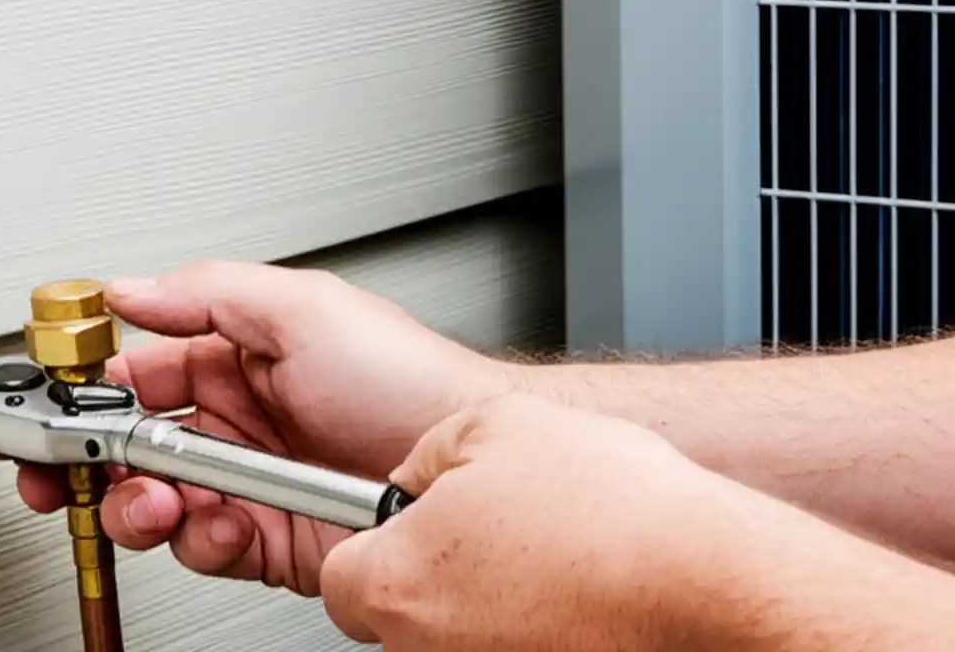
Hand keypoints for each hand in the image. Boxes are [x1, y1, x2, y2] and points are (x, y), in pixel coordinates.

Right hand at [0, 261, 514, 594]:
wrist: (457, 464)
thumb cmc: (404, 378)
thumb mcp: (304, 309)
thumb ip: (206, 295)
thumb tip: (127, 289)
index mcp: (229, 358)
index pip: (129, 374)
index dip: (78, 393)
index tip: (41, 409)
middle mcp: (230, 421)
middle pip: (124, 447)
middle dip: (85, 463)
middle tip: (63, 473)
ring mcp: (243, 482)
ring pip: (153, 502)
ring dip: (140, 505)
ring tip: (160, 498)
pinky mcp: (264, 538)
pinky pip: (203, 546)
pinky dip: (200, 541)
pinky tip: (225, 524)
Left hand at [319, 394, 731, 650]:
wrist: (711, 584)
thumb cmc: (615, 515)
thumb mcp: (494, 424)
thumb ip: (425, 451)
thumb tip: (417, 473)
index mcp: (396, 581)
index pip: (340, 574)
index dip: (378, 542)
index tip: (409, 527)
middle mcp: (423, 649)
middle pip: (396, 612)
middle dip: (435, 572)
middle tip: (493, 536)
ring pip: (453, 638)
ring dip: (483, 603)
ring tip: (548, 561)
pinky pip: (504, 650)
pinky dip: (529, 629)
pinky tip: (572, 595)